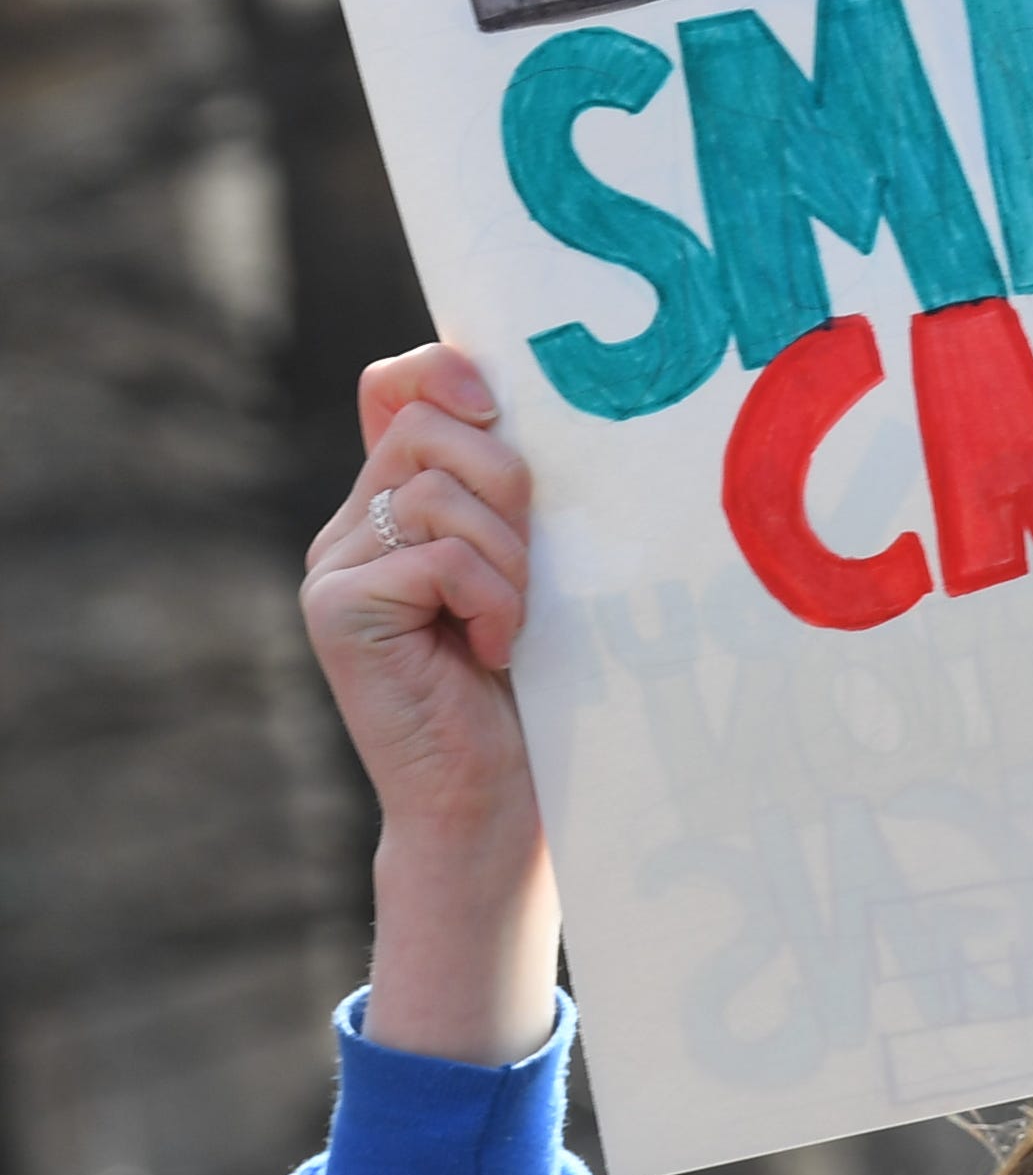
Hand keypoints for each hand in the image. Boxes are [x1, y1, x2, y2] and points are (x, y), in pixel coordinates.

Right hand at [303, 344, 560, 1062]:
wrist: (493, 804)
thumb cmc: (536, 691)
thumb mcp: (537, 573)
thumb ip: (519, 501)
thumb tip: (559, 412)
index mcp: (394, 507)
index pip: (394, 389)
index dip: (442, 370)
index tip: (500, 400)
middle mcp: (349, 527)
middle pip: (430, 429)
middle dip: (511, 485)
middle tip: (532, 569)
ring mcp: (332, 568)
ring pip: (438, 492)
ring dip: (508, 558)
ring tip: (513, 623)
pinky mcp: (336, 609)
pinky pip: (437, 556)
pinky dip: (490, 598)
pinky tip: (493, 649)